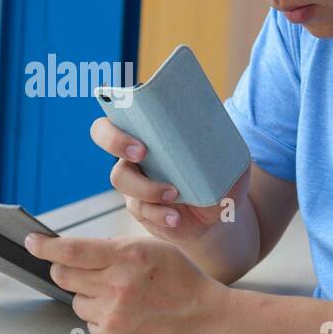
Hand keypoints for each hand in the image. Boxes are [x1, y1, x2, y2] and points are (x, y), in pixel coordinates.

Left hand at [24, 232, 231, 333]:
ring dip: (89, 297)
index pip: (71, 250)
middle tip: (78, 271)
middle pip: (64, 276)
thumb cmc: (183, 282)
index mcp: (127, 256)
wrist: (209, 324)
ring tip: (123, 298)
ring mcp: (113, 316)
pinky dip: (102, 318)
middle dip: (64, 271)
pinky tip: (129, 316)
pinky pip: (90, 324)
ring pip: (77, 301)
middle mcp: (117, 285)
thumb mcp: (153, 250)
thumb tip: (74, 251)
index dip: (45, 246)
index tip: (31, 242)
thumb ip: (114, 249)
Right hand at [90, 116, 250, 245]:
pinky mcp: (141, 208)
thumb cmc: (218, 174)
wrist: (217, 211)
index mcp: (151, 130)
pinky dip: (159, 215)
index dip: (117, 125)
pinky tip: (176, 218)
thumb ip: (226, 147)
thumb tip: (223, 138)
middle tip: (143, 154)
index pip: (119, 115)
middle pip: (105, 138)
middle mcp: (135, 151)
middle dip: (117, 143)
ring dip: (146, 187)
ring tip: (173, 195)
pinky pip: (141, 209)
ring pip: (122, 180)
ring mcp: (134, 180)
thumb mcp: (227, 158)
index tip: (141, 139)